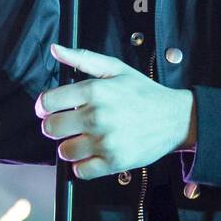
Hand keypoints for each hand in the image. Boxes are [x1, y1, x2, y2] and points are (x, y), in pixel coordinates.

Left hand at [34, 45, 195, 178]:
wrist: (175, 118)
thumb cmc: (144, 92)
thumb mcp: (116, 69)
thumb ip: (83, 58)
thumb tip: (55, 49)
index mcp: (95, 90)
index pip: (47, 102)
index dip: (45, 106)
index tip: (50, 109)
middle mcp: (97, 116)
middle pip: (51, 129)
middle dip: (56, 127)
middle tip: (69, 125)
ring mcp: (105, 141)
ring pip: (64, 152)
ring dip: (71, 147)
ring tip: (85, 139)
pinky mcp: (113, 162)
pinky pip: (81, 172)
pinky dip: (83, 166)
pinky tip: (94, 154)